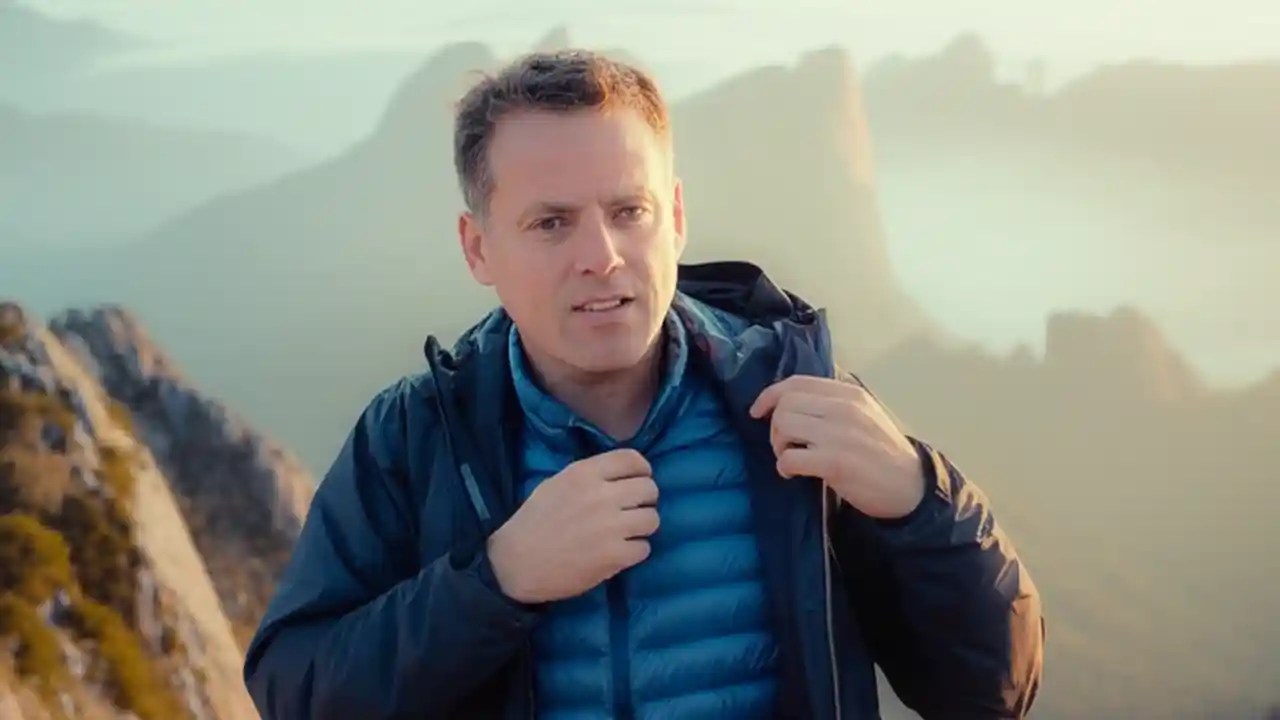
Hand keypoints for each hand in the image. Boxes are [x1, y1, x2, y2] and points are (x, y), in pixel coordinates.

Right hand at [487, 448, 658, 602]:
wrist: (515, 563)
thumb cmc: (534, 521)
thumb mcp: (557, 483)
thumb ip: (590, 477)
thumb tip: (622, 478)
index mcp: (585, 473)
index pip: (633, 460)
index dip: (642, 471)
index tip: (638, 482)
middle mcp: (601, 495)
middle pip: (650, 489)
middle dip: (644, 501)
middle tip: (631, 511)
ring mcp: (610, 527)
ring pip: (652, 519)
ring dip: (642, 527)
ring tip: (626, 534)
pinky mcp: (614, 556)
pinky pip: (644, 548)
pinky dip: (634, 552)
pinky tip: (619, 553)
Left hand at [749, 375, 924, 519]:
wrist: (910, 486)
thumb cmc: (881, 451)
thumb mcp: (863, 414)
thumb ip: (833, 403)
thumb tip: (789, 399)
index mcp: (849, 393)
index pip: (797, 382)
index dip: (770, 395)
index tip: (758, 411)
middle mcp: (844, 408)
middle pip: (785, 404)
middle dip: (775, 426)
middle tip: (785, 445)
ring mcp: (839, 434)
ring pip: (784, 426)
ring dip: (779, 445)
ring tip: (791, 457)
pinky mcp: (835, 462)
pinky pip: (789, 457)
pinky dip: (784, 466)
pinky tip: (793, 473)